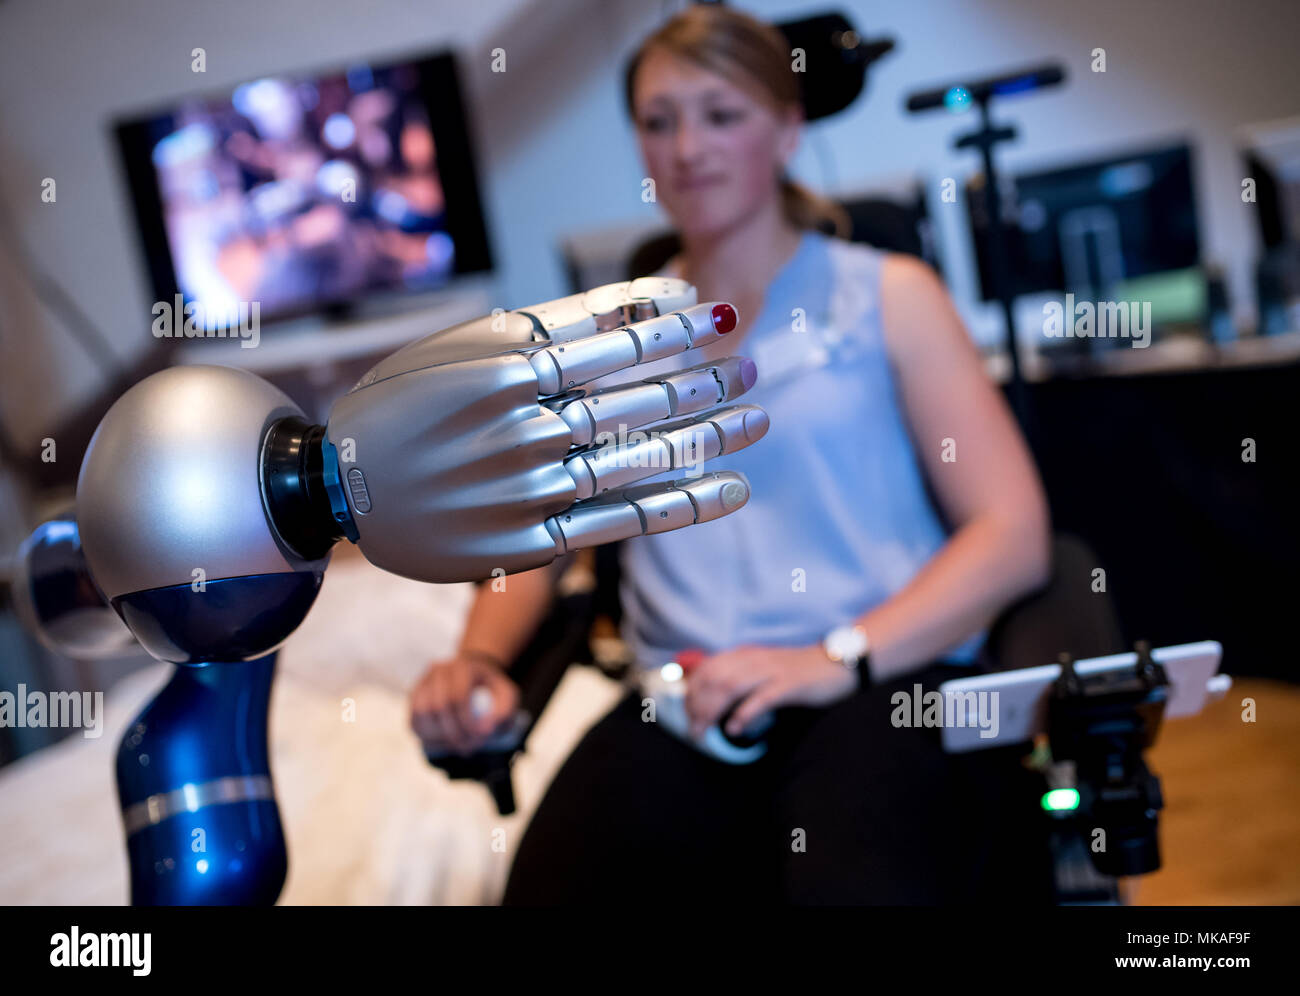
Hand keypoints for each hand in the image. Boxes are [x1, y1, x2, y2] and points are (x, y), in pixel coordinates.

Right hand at [324, 279, 767, 582]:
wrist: (343, 487)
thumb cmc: (408, 404)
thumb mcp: (466, 343)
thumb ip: (551, 323)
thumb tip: (644, 299)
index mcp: (506, 365)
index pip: (617, 339)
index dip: (678, 328)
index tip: (718, 316)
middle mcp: (524, 423)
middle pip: (641, 398)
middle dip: (707, 382)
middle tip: (752, 368)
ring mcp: (530, 484)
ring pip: (644, 455)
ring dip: (711, 436)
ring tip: (757, 418)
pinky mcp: (533, 539)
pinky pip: (627, 519)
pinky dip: (686, 503)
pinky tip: (734, 489)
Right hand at [409, 652, 519, 755]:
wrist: (474, 678)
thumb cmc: (492, 690)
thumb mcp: (508, 696)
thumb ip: (504, 711)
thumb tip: (485, 730)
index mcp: (461, 666)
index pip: (457, 697)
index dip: (467, 722)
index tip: (481, 739)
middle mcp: (437, 671)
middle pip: (437, 707)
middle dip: (454, 734)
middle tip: (471, 747)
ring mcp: (422, 683)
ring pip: (420, 717)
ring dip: (440, 739)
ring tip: (461, 746)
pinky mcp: (413, 699)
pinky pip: (414, 724)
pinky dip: (429, 740)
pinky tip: (447, 744)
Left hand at [684, 645, 856, 739]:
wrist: (836, 663)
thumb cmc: (798, 671)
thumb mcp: (764, 667)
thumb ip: (740, 676)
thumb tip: (714, 697)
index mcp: (745, 655)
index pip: (707, 669)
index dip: (691, 692)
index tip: (687, 714)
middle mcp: (754, 659)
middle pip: (713, 679)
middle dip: (697, 705)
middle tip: (693, 729)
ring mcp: (771, 671)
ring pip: (730, 687)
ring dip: (712, 711)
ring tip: (704, 731)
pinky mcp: (789, 685)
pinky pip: (761, 699)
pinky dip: (743, 714)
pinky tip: (734, 729)